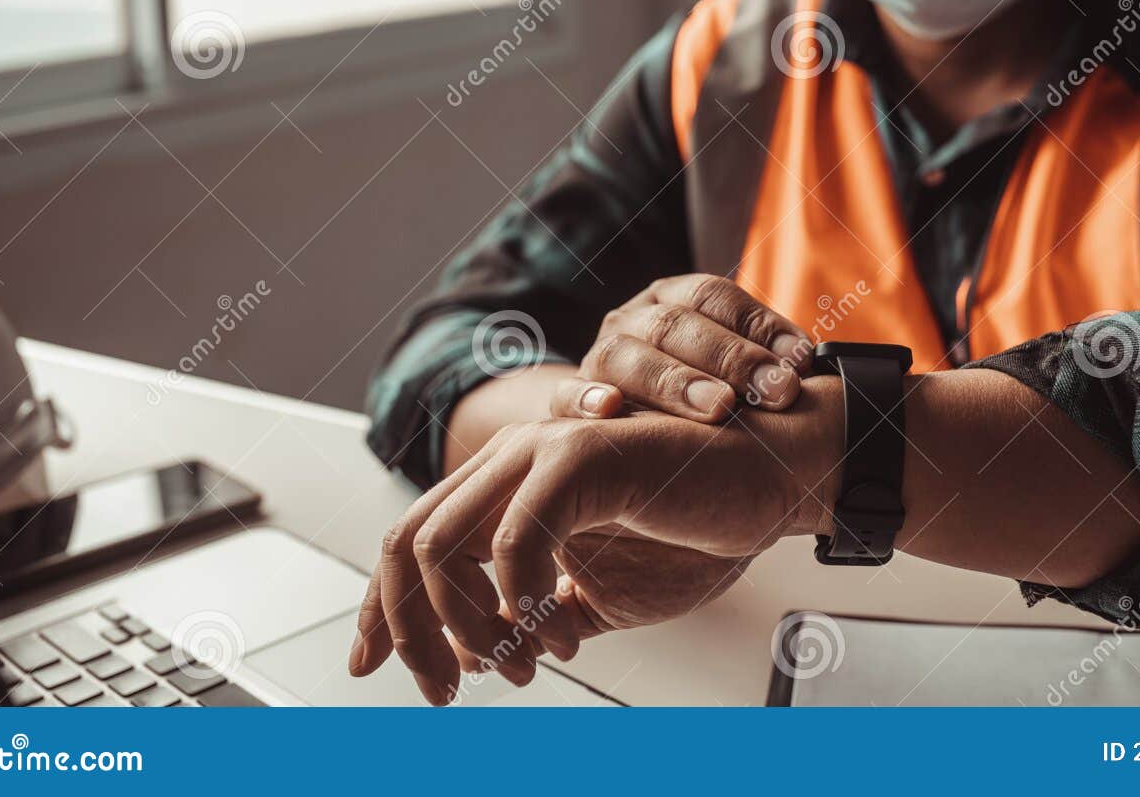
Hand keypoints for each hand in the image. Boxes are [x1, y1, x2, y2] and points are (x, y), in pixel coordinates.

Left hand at [349, 379, 844, 703]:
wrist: (770, 480)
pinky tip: (556, 631)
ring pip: (446, 546)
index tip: (369, 667)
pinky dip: (522, 602)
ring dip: (472, 627)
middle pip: (410, 544)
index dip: (383, 608)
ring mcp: (542, 450)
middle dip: (411, 631)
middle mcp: (511, 458)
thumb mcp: (604, 590)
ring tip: (520, 663)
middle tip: (447, 690)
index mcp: (507, 483)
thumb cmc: (696, 527)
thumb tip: (495, 651)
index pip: (413, 538)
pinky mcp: (581, 457)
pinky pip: (516, 540)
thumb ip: (543, 613)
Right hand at [549, 274, 813, 423]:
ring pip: (628, 357)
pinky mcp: (563, 402)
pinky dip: (584, 401)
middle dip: (733, 359)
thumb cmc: (694, 400)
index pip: (714, 297)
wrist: (618, 431)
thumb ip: (762, 365)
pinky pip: (565, 397)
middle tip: (777, 392)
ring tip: (720, 409)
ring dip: (676, 382)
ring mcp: (598, 359)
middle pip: (677, 326)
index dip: (759, 324)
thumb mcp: (727, 372)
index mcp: (672, 300)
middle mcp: (632, 321)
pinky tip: (611, 409)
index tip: (801, 362)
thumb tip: (817, 373)